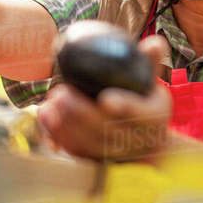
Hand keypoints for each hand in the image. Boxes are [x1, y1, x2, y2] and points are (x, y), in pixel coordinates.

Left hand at [37, 36, 172, 161]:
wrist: (146, 140)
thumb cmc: (146, 100)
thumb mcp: (151, 81)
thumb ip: (150, 61)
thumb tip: (155, 42)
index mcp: (154, 117)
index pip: (140, 113)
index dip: (124, 107)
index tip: (106, 98)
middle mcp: (137, 141)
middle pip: (108, 130)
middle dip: (82, 113)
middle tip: (62, 92)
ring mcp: (116, 154)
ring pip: (88, 142)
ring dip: (66, 123)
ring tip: (51, 101)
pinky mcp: (97, 159)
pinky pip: (75, 150)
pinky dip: (58, 133)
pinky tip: (46, 115)